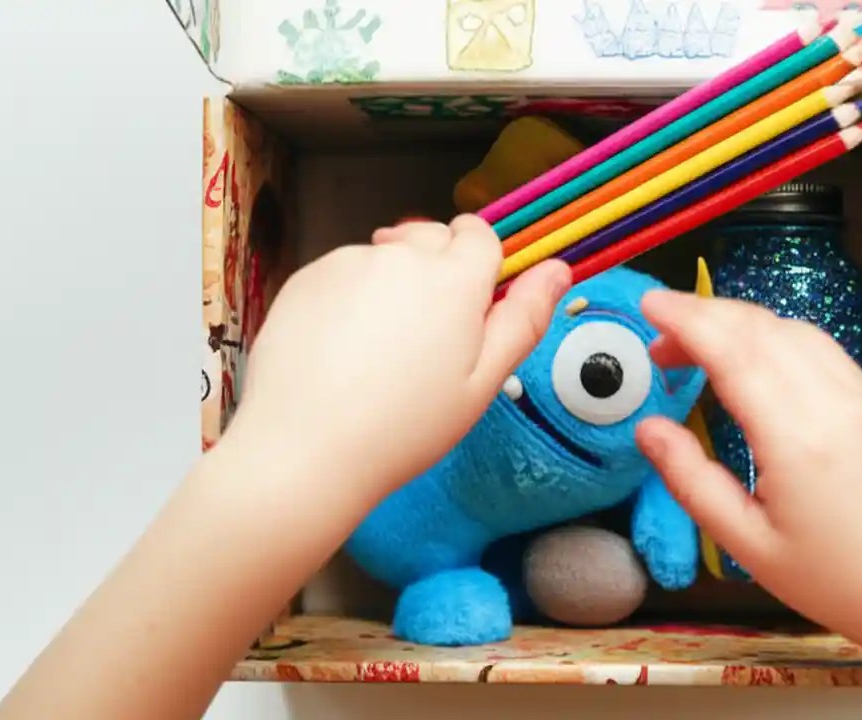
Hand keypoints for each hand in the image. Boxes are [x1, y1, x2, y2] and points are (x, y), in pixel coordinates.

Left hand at [222, 215, 569, 505]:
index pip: (480, 234)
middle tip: (430, 335)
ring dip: (394, 282)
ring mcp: (348, 262)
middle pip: (432, 237)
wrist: (302, 449)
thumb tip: (559, 270)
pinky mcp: (306, 277)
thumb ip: (524, 319)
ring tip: (381, 349)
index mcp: (453, 279)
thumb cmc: (403, 427)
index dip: (481, 264)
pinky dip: (351, 295)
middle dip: (439, 269)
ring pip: (387, 255)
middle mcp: (401, 255)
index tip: (473, 302)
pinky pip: (344, 271)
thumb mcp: (481, 384)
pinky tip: (343, 347)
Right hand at [633, 291, 861, 641]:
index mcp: (796, 438)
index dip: (686, 321)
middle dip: (703, 316)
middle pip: (759, 329)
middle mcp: (832, 402)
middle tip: (658, 337)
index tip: (649, 305)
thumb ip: (692, 480)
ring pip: (791, 329)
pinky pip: (818, 345)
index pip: (733, 352)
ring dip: (738, 321)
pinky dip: (774, 334)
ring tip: (696, 344)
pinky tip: (751, 355)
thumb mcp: (747, 543)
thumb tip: (648, 429)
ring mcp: (860, 394)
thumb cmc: (834, 580)